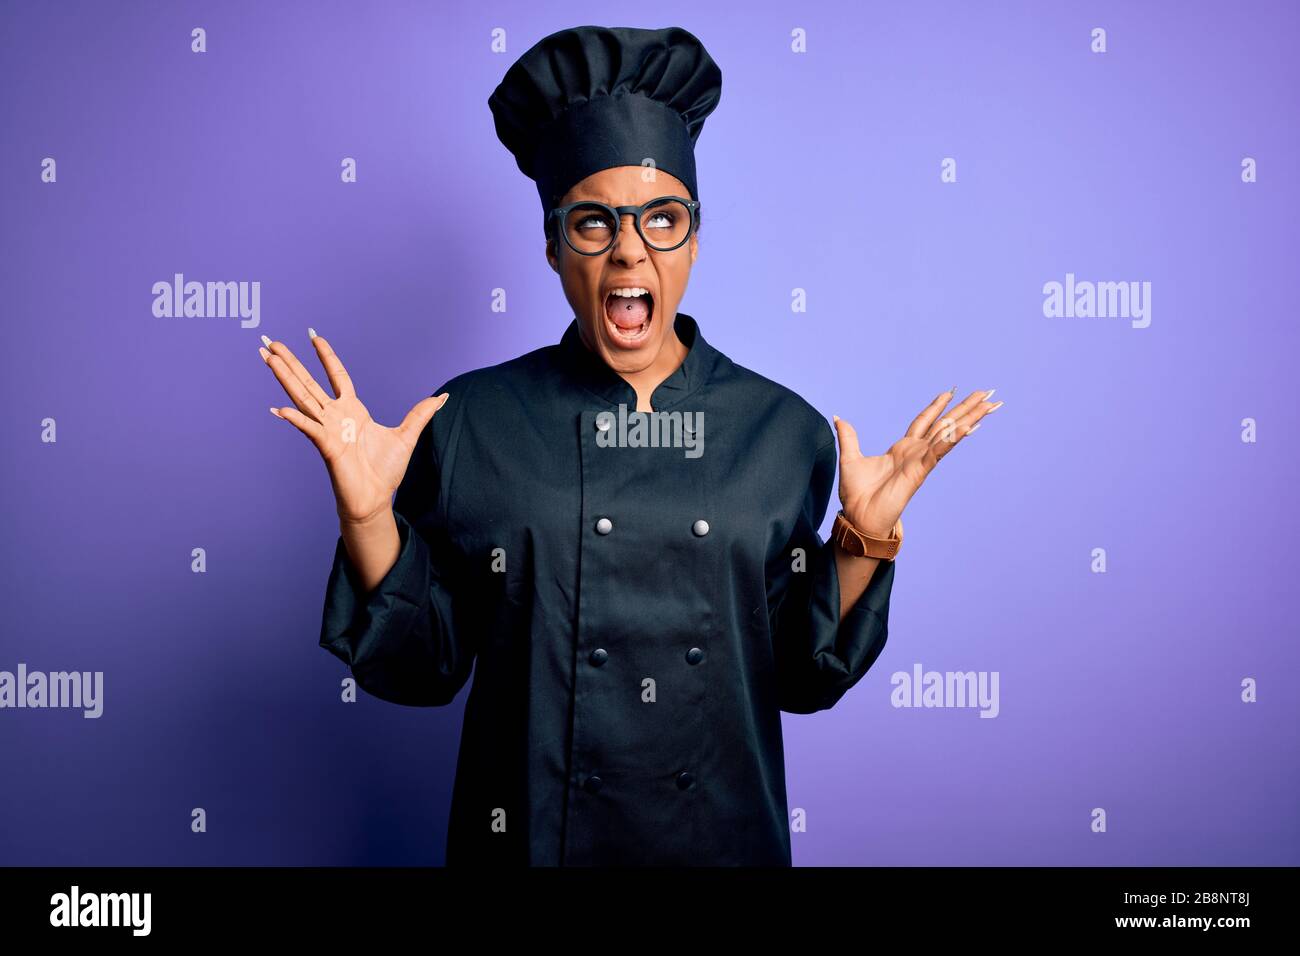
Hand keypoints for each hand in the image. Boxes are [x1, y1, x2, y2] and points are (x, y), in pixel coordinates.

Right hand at [259, 331, 448, 524]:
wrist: (376, 499)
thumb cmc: (385, 471)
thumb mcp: (407, 436)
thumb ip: (421, 414)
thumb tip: (443, 397)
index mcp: (352, 410)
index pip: (337, 376)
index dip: (326, 357)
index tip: (313, 336)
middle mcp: (335, 417)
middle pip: (309, 382)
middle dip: (290, 362)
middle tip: (270, 341)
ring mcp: (328, 430)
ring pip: (302, 398)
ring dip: (284, 378)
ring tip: (267, 358)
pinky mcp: (327, 447)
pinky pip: (309, 430)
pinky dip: (296, 420)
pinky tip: (278, 408)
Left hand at [832, 388, 1002, 536]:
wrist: (858, 518)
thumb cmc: (857, 495)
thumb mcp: (849, 459)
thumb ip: (848, 437)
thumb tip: (838, 418)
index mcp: (902, 449)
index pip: (924, 422)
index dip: (937, 406)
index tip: (950, 392)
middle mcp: (916, 453)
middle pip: (945, 424)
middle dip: (965, 408)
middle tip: (986, 394)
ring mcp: (921, 462)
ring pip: (949, 434)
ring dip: (969, 418)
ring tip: (989, 405)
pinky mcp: (920, 471)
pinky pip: (939, 450)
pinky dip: (953, 438)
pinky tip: (969, 425)